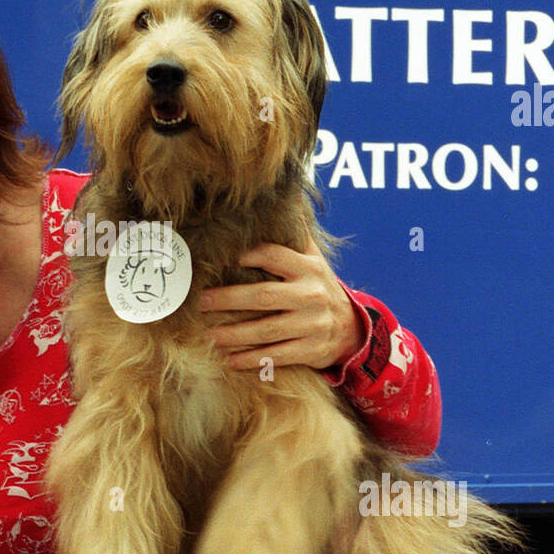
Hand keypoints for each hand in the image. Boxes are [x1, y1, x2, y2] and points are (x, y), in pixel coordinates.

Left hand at [197, 237, 362, 372]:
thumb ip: (295, 233)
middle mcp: (311, 295)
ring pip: (266, 330)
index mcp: (308, 268)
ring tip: (207, 335)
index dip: (247, 256)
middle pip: (264, 296)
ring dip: (234, 334)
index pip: (274, 256)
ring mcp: (312, 324)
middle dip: (229, 299)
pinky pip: (276, 356)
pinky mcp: (311, 350)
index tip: (221, 258)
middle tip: (201, 301)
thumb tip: (285, 194)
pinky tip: (229, 360)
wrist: (352, 328)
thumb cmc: (319, 288)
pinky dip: (251, 360)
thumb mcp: (314, 259)